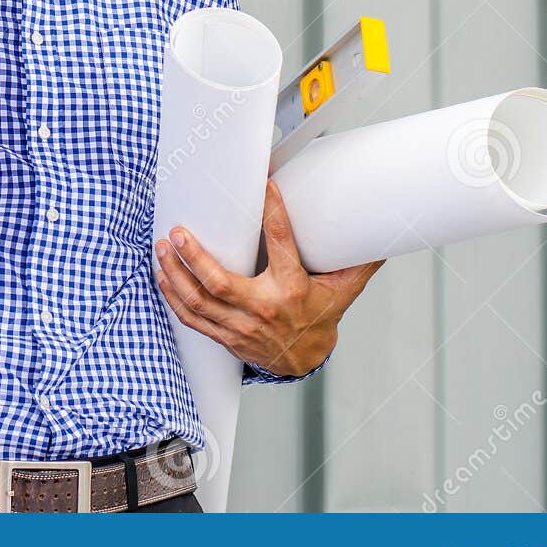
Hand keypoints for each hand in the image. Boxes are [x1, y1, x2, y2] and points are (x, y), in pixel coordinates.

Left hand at [154, 179, 382, 376]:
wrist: (304, 358)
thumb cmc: (320, 315)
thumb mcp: (342, 288)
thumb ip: (358, 260)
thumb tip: (384, 231)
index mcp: (292, 290)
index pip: (281, 245)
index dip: (273, 214)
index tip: (263, 188)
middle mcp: (263, 309)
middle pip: (220, 283)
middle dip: (194, 256)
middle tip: (178, 231)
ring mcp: (240, 326)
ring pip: (199, 300)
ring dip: (175, 274)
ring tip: (161, 247)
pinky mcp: (224, 335)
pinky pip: (192, 318)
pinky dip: (173, 297)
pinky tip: (161, 276)